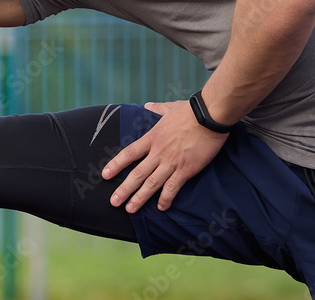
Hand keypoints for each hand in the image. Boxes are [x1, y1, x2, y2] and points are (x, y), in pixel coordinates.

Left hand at [101, 99, 227, 212]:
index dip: (116, 164)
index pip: (129, 153)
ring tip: (130, 209)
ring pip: (152, 183)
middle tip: (114, 202)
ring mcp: (171, 161)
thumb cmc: (191, 111)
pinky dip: (166, 199)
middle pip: (137, 173)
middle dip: (124, 189)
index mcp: (152, 137)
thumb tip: (148, 105)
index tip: (105, 174)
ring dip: (140, 198)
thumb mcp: (170, 108)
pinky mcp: (186, 169)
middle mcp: (158, 152)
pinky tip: (161, 208)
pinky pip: (173, 187)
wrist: (209, 116)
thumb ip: (157, 108)